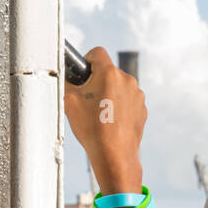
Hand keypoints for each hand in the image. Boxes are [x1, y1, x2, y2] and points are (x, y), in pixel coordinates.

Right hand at [63, 46, 145, 191]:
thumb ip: (66, 80)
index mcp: (110, 73)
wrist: (114, 155)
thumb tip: (65, 74)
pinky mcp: (142, 109)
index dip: (86, 61)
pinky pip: (127, 100)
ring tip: (99, 113)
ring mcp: (138, 96)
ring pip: (118, 86)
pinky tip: (110, 121)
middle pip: (108, 71)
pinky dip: (118, 106)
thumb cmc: (92, 129)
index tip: (83, 74)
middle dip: (97, 80)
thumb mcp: (68, 100)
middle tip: (87, 99)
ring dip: (109, 93)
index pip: (97, 53)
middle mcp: (128, 81)